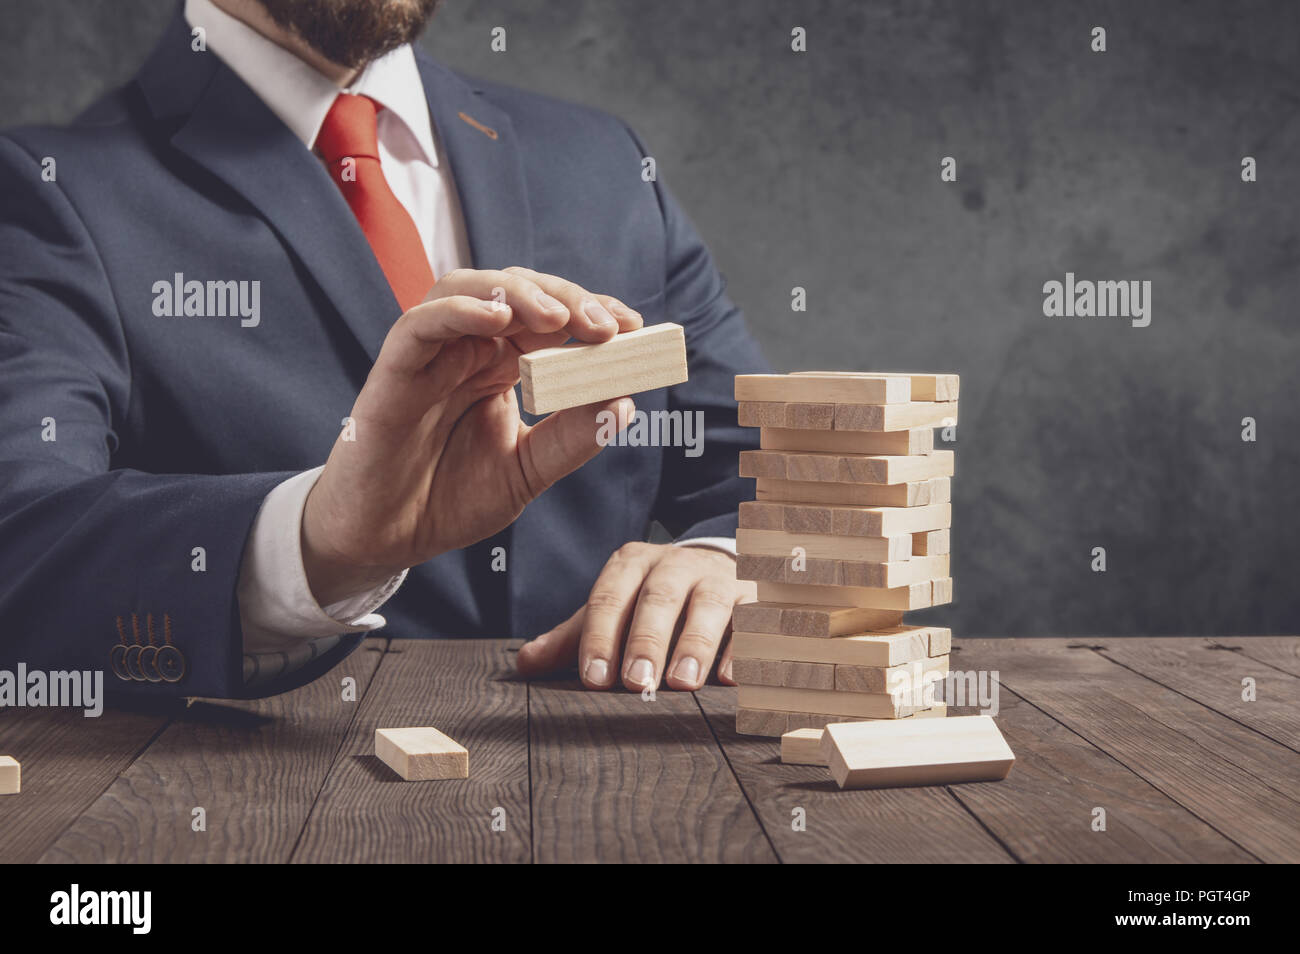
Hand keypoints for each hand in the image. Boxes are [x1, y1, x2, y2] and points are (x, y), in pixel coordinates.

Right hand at [301, 267, 642, 604]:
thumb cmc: (447, 499)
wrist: (384, 538)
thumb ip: (570, 440)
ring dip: (520, 293)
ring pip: (471, 289)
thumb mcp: (525, 473)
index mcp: (505, 367)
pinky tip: (496, 316)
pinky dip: (459, 310)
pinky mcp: (394, 368)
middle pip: (521, 293)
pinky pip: (421, 322)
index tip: (635, 327)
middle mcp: (470, 349)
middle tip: (607, 326)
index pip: (554, 320)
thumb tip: (623, 403)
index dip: (594, 314)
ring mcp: (432, 354)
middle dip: (568, 299)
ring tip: (559, 318)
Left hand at [515, 543, 757, 690]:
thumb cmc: (651, 602)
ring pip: (709, 604)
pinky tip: (731, 679)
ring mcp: (717, 577)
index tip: (595, 678)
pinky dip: (744, 647)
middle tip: (636, 683)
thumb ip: (574, 637)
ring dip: (696, 643)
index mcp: (632, 563)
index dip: (601, 636)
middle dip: (647, 640)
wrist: (713, 572)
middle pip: (660, 597)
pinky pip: (752, 618)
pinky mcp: (753, 597)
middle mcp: (676, 564)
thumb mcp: (612, 612)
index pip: (610, 596)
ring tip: (682, 683)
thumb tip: (525, 664)